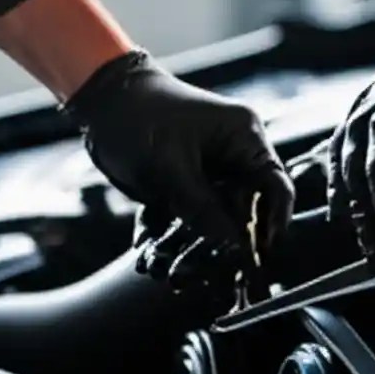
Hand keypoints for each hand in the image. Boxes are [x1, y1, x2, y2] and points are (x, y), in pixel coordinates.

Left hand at [64, 50, 293, 257]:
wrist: (99, 98)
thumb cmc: (138, 118)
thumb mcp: (169, 167)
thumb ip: (202, 209)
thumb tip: (233, 249)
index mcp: (243, 139)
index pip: (275, 187)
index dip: (272, 223)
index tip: (257, 256)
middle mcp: (232, 157)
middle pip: (240, 213)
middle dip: (216, 247)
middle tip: (194, 274)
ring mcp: (208, 173)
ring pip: (209, 222)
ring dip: (185, 249)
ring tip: (160, 270)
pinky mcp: (184, 185)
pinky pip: (183, 218)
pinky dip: (165, 237)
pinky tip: (146, 255)